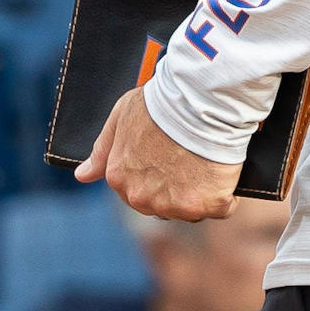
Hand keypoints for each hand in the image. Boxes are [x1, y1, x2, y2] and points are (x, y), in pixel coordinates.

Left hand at [76, 83, 238, 221]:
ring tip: (207, 163)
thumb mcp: (120, 119)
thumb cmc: (160, 104)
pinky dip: (227, 193)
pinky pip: (223, 207)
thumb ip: (102, 150)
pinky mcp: (208, 205)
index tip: (169, 158)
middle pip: (163, 205)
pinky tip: (225, 170)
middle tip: (190, 160)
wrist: (198, 101)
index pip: (136, 192)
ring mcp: (176, 205)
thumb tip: (82, 176)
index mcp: (120, 179)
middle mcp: (143, 199)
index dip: (156, 175)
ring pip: (191, 209)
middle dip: (176, 188)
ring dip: (201, 192)